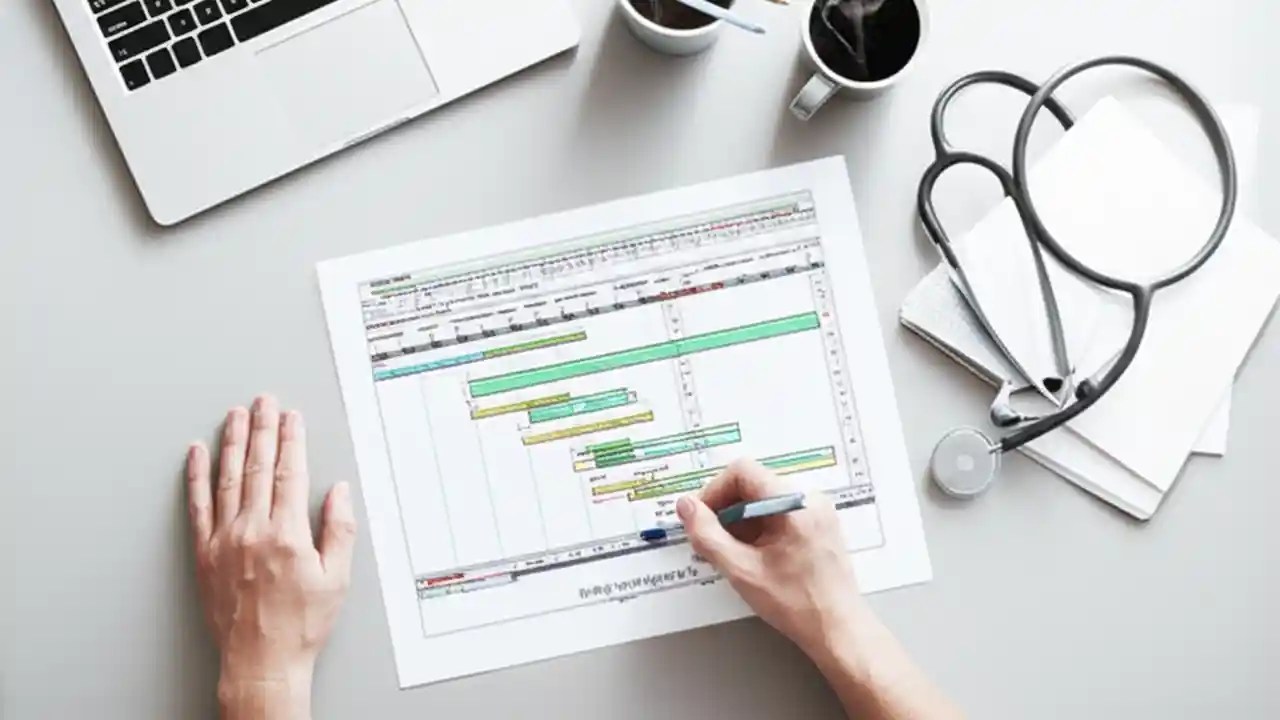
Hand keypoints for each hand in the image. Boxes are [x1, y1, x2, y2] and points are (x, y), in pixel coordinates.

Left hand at [186, 395, 356, 718]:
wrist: (261, 661)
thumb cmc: (300, 626)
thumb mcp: (337, 579)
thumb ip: (339, 530)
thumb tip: (337, 492)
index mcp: (286, 534)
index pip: (288, 473)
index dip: (291, 440)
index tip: (292, 418)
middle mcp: (251, 532)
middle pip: (257, 467)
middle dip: (262, 428)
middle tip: (264, 402)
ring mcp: (224, 541)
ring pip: (227, 479)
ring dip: (232, 442)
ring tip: (235, 415)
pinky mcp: (205, 555)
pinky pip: (198, 507)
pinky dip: (196, 477)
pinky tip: (197, 455)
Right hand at [675, 460, 865, 658]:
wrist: (838, 629)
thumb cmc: (795, 604)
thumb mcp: (742, 571)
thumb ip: (708, 535)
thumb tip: (686, 506)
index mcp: (794, 502)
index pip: (742, 471)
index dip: (714, 491)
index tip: (702, 519)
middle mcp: (809, 498)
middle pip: (753, 483)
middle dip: (726, 509)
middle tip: (714, 541)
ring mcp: (817, 509)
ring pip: (764, 498)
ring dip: (741, 520)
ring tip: (735, 553)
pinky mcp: (819, 523)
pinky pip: (780, 511)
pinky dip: (760, 526)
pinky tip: (755, 555)